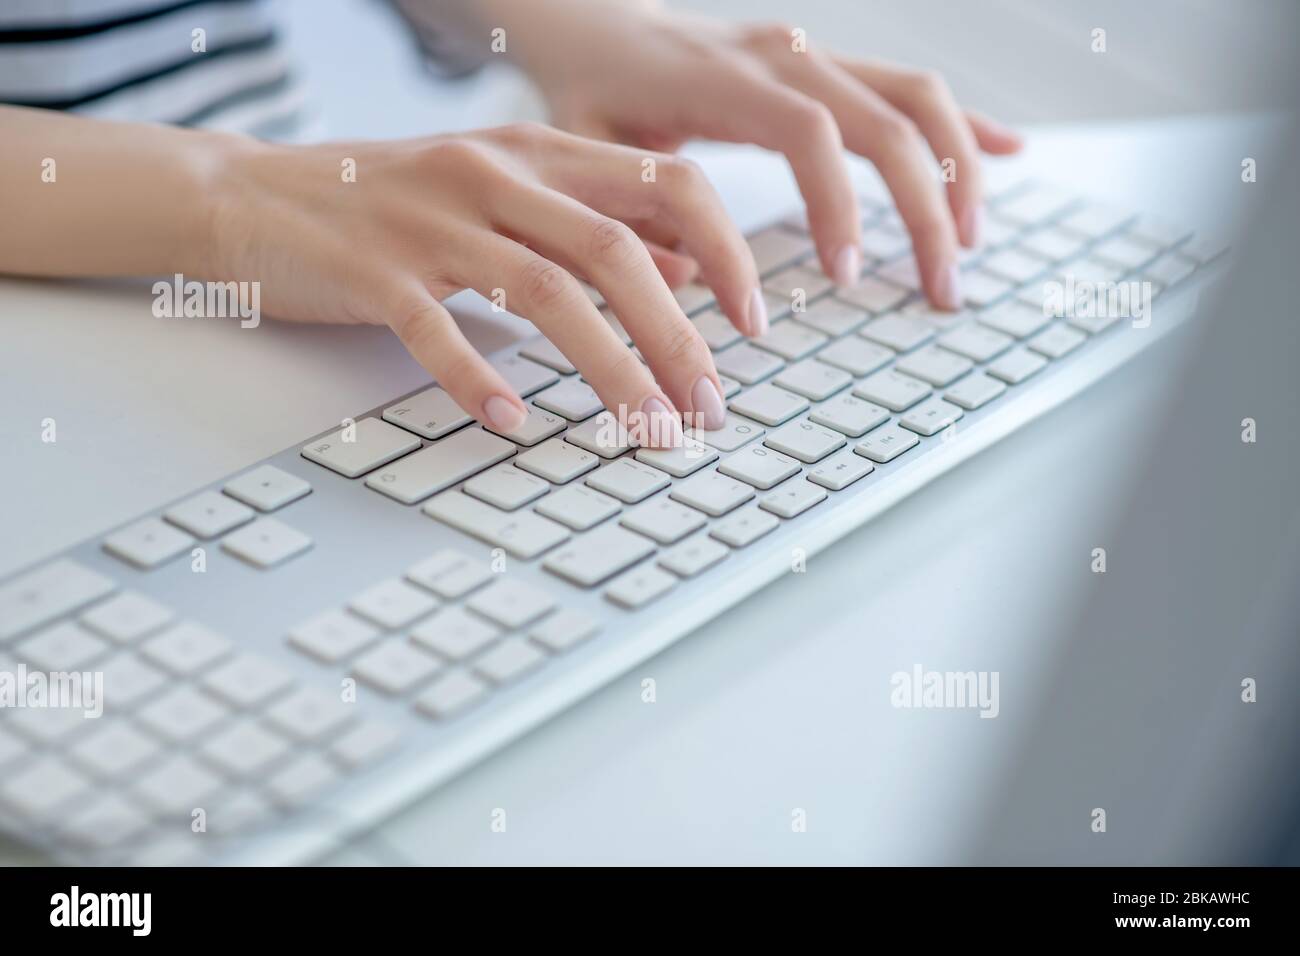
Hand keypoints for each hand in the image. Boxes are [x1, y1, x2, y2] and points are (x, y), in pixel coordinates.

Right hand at [204, 123, 764, 442]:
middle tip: (709, 409)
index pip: (665, 185)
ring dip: (609, 369)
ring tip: (646, 430)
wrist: (254, 194)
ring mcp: (431, 220)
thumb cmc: (392, 202)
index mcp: (537, 152)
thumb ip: (593, 225)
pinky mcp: (371, 269)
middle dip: (677, 337)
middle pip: (616, 252)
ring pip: (545, 293)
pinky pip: (436, 328)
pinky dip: (477, 378)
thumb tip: (687, 273)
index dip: (725, 253)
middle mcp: (493, 175)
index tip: (756, 324)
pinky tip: (512, 422)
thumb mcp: (504, 197)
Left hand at [489, 0, 1022, 307]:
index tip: (846, 276)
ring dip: (955, 170)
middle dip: (925, 206)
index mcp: (726, 77)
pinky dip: (961, 124)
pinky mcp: (831, 67)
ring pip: (915, 97)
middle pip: (886, 118)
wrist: (597, 24)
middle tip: (939, 289)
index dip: (838, 202)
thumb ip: (634, 213)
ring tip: (967, 244)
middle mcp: (786, 55)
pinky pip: (910, 87)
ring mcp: (816, 55)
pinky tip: (1005, 153)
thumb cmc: (589, 94)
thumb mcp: (590, 155)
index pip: (808, 132)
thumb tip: (692, 288)